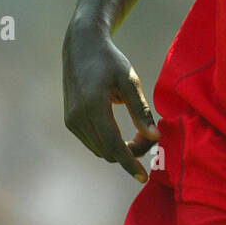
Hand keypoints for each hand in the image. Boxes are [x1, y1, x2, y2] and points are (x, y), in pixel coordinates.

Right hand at [62, 20, 159, 182]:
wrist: (82, 47)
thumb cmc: (110, 62)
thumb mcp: (130, 82)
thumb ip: (141, 111)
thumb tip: (155, 138)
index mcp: (93, 106)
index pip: (113, 145)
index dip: (129, 163)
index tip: (143, 177)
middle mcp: (78, 117)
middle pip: (108, 151)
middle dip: (130, 153)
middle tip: (150, 138)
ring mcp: (71, 121)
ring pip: (100, 150)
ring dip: (120, 150)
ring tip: (139, 134)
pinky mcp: (70, 121)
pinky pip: (93, 143)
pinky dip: (109, 143)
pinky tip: (123, 133)